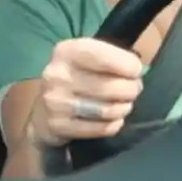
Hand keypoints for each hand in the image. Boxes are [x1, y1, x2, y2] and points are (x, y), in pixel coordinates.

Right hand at [28, 38, 143, 147]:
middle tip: (133, 90)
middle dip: (131, 89)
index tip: (136, 70)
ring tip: (124, 105)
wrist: (42, 112)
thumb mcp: (84, 57)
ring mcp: (56, 102)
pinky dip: (114, 124)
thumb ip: (110, 57)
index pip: (104, 56)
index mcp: (66, 51)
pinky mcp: (59, 126)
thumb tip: (139, 68)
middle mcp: (58, 75)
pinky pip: (102, 128)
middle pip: (110, 86)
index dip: (128, 65)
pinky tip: (113, 119)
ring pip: (108, 110)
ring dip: (124, 108)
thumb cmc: (74, 78)